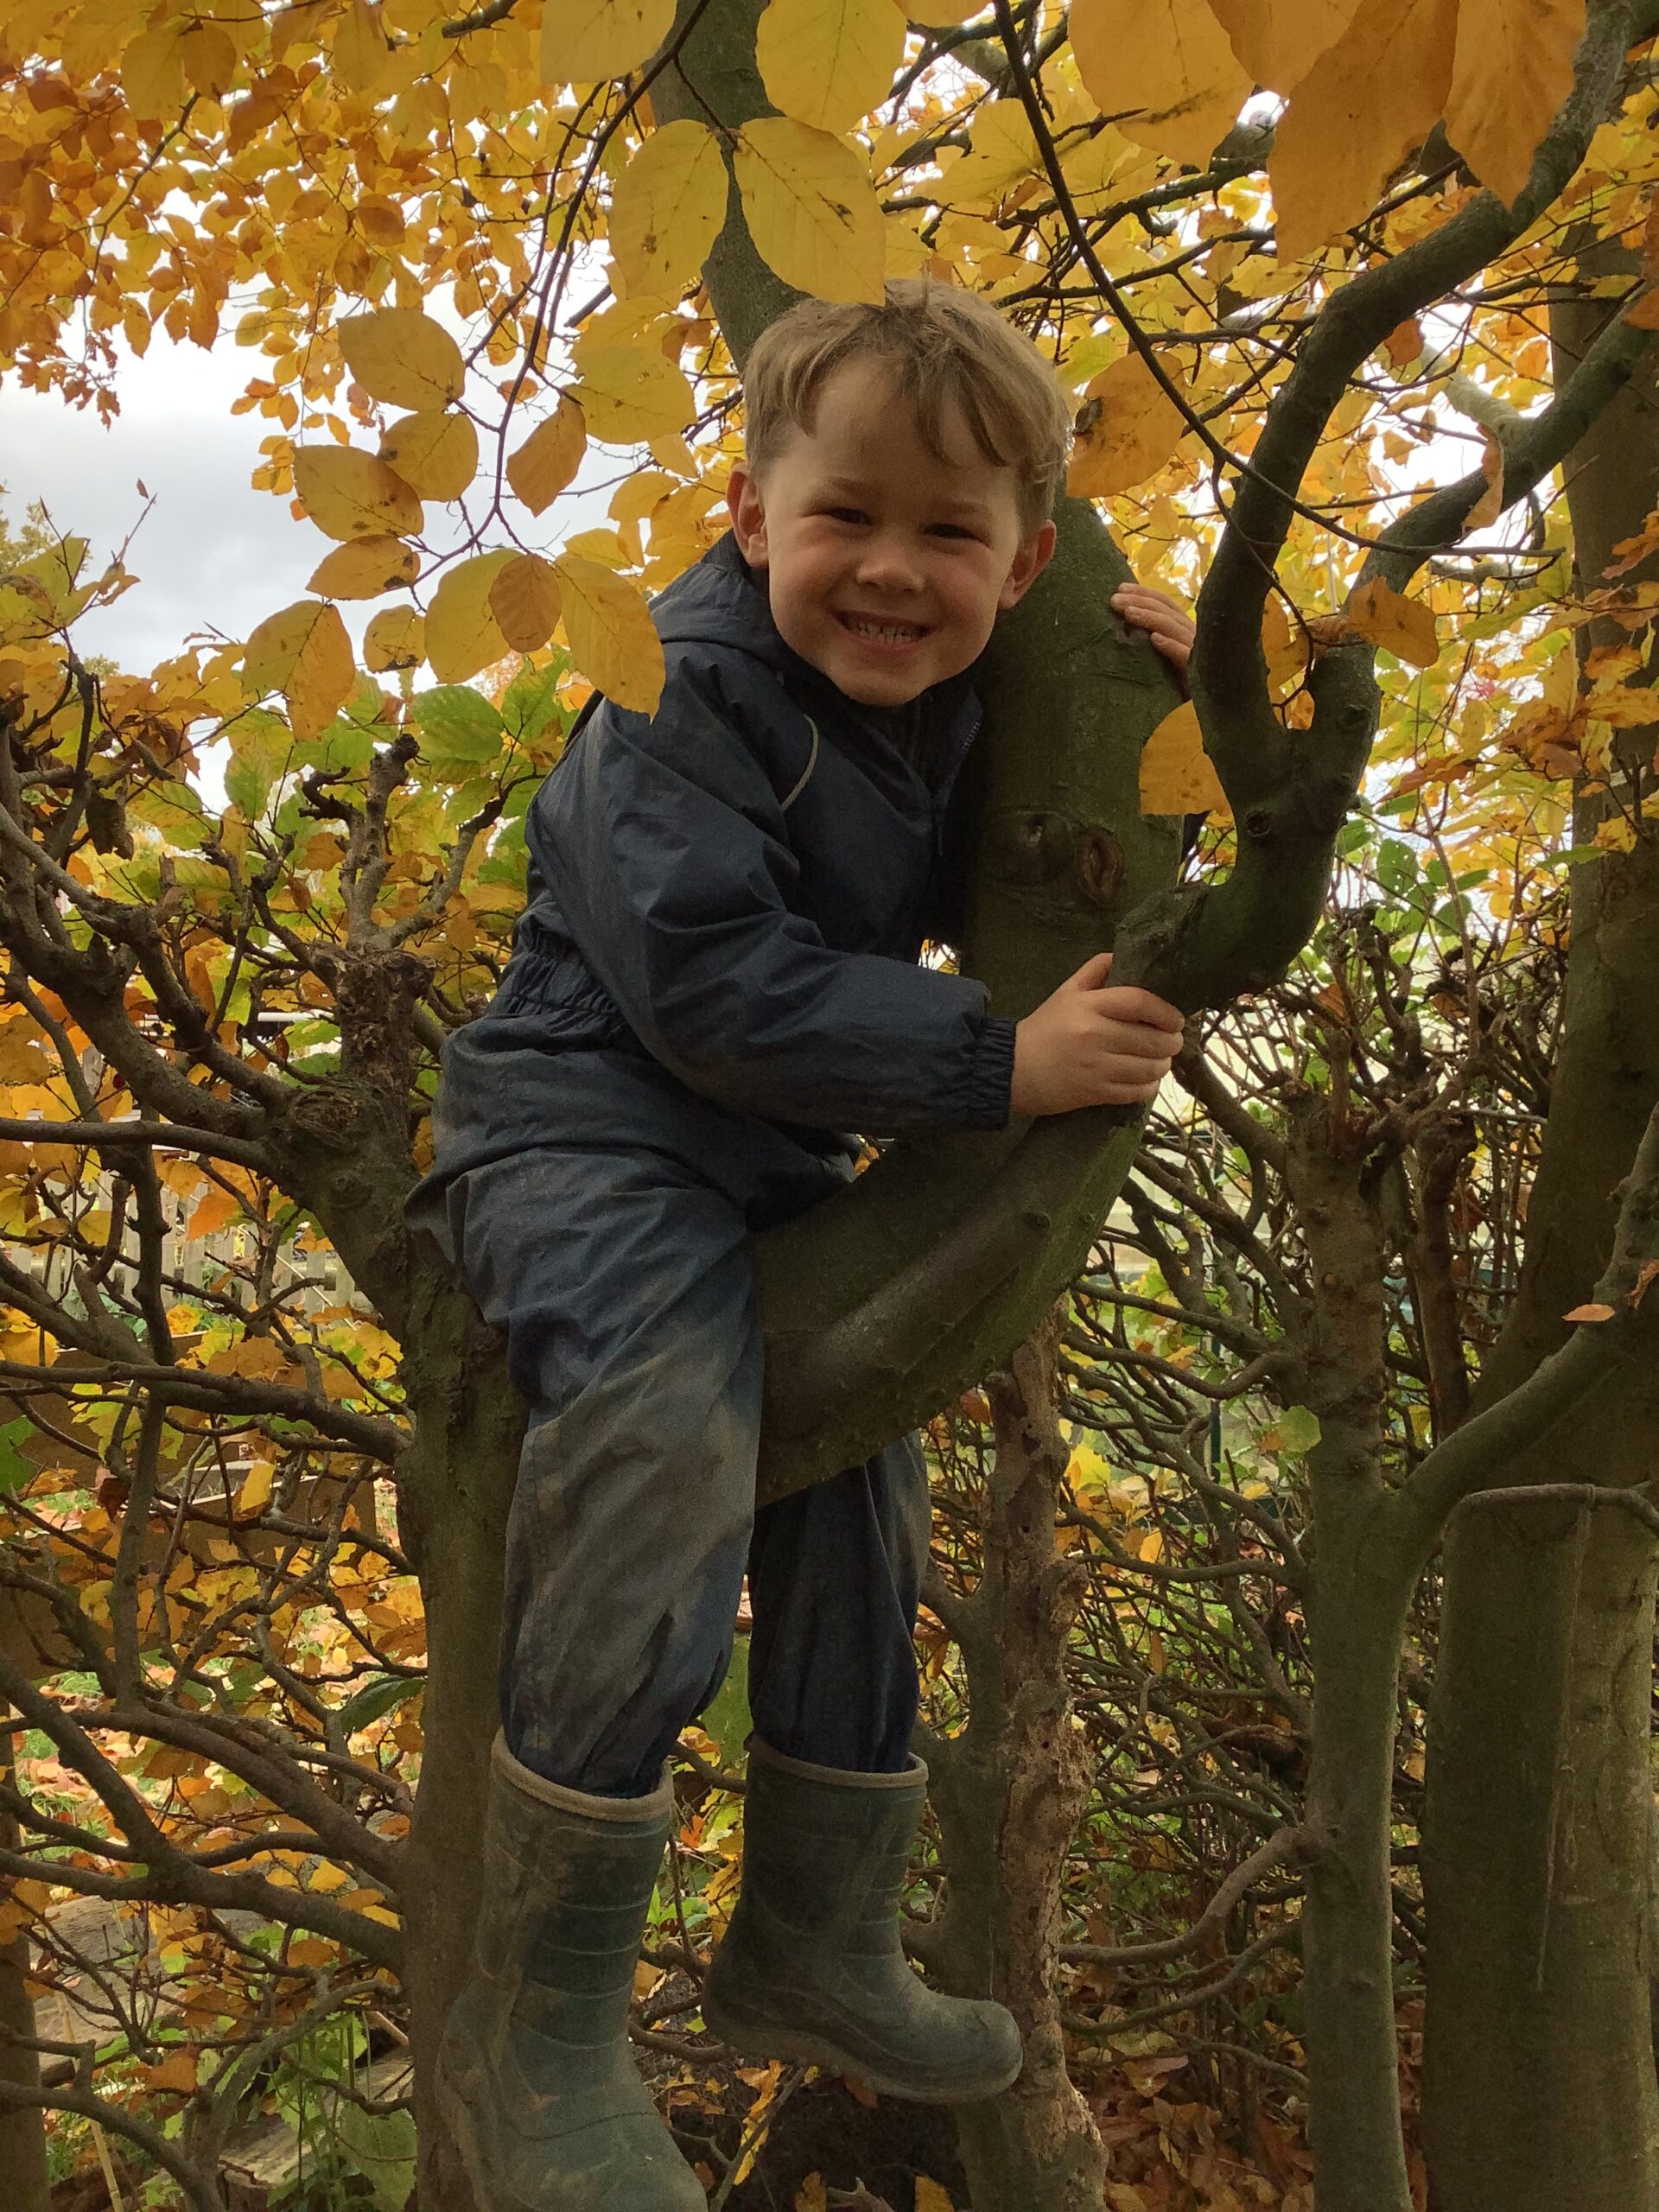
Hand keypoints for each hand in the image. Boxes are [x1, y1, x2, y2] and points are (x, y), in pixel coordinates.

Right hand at [1011, 953, 1184, 1116]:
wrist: (1010, 1068)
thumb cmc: (1043, 1028)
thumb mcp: (1065, 992)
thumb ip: (1094, 972)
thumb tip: (1123, 956)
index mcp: (1088, 1006)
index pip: (1139, 1002)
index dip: (1165, 1011)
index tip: (1176, 1018)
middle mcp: (1094, 1035)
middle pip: (1150, 1038)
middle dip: (1171, 1042)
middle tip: (1173, 1041)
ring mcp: (1095, 1066)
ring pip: (1148, 1067)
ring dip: (1162, 1065)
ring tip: (1161, 1061)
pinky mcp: (1094, 1093)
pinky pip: (1136, 1091)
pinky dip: (1148, 1086)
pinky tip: (1146, 1080)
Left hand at [1112, 582, 1194, 689]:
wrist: (1209, 714)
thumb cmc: (1177, 688)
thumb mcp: (1160, 661)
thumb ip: (1148, 643)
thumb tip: (1122, 624)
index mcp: (1184, 631)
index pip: (1165, 605)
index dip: (1144, 593)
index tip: (1120, 588)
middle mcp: (1193, 637)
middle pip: (1167, 612)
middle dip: (1140, 602)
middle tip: (1115, 599)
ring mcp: (1199, 653)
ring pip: (1174, 629)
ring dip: (1151, 618)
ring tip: (1128, 613)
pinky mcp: (1201, 673)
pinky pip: (1186, 656)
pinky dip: (1171, 646)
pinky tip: (1155, 640)